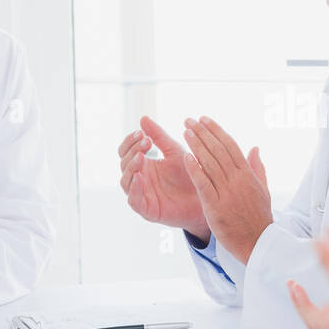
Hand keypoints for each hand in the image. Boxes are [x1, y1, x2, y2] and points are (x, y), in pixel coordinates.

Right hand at [118, 116, 209, 240]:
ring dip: (131, 167)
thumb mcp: (174, 151)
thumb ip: (159, 136)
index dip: (131, 141)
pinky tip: (140, 176)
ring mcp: (141, 194)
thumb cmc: (190, 174)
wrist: (206, 195)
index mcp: (143, 164)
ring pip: (125, 180)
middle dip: (132, 150)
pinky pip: (133, 199)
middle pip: (123, 163)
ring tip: (142, 156)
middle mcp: (138, 178)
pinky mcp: (146, 210)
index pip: (126, 150)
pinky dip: (134, 188)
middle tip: (146, 142)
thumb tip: (143, 118)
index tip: (142, 133)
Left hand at [182, 116, 271, 262]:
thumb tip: (255, 147)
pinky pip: (204, 185)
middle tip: (189, 120)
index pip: (231, 146)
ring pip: (210, 163)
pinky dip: (195, 170)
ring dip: (197, 145)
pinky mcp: (216, 207)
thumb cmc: (259, 217)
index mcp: (248, 175)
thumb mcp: (262, 190)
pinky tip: (186, 157)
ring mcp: (227, 193)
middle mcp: (238, 180)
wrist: (258, 242)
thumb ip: (257, 168)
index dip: (216, 131)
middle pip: (218, 150)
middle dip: (203, 133)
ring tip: (185, 131)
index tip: (204, 119)